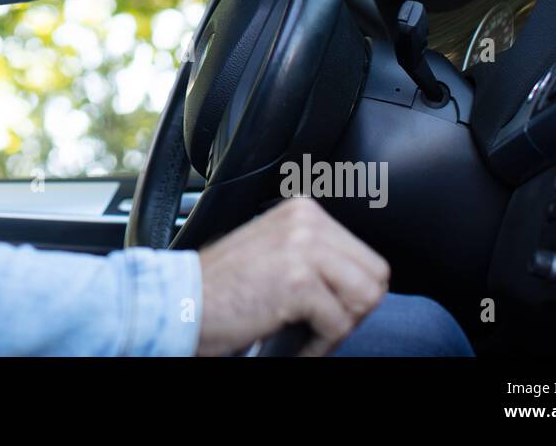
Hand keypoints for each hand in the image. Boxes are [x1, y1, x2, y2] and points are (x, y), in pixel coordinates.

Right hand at [195, 197, 389, 355]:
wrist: (181, 302)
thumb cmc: (221, 288)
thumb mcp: (274, 252)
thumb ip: (313, 254)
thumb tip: (359, 282)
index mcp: (303, 211)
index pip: (365, 257)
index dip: (350, 292)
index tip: (326, 311)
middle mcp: (306, 221)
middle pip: (374, 275)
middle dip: (353, 309)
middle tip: (322, 325)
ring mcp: (303, 247)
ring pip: (365, 297)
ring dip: (340, 326)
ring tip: (309, 333)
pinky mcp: (298, 280)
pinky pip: (338, 324)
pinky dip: (319, 345)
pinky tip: (294, 343)